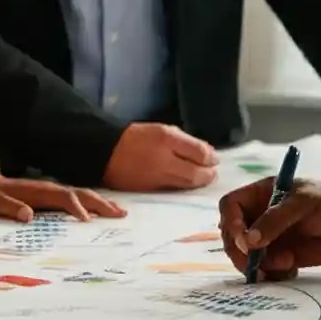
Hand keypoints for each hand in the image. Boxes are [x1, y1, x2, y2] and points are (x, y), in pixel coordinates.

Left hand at [0, 159, 125, 222]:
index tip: (88, 221)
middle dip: (101, 204)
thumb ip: (10, 208)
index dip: (77, 209)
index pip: (65, 199)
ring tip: (119, 212)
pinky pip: (76, 199)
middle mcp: (50, 189)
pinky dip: (91, 204)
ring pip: (83, 195)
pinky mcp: (51, 196)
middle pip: (82, 194)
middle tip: (121, 214)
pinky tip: (99, 212)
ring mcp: (52, 191)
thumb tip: (27, 216)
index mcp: (39, 192)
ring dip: (101, 203)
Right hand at [102, 123, 218, 190]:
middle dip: (208, 173)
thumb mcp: (162, 130)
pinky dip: (184, 186)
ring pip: (186, 184)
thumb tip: (208, 153)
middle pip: (196, 172)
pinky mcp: (150, 189)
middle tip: (212, 172)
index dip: (210, 157)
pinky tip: (187, 182)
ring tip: (203, 178)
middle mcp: (163, 160)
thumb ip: (186, 141)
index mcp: (166, 139)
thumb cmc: (136, 138)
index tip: (214, 159)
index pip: (199, 152)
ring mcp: (156, 177)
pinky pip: (174, 189)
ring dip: (199, 182)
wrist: (106, 152)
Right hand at [217, 170, 320, 280]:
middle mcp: (261, 216)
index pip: (231, 206)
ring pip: (246, 256)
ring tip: (284, 266)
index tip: (244, 240)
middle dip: (240, 252)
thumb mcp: (303, 204)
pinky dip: (272, 275)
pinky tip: (291, 271)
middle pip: (232, 235)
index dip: (231, 223)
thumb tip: (248, 241)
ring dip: (257, 266)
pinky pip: (265, 270)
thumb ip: (275, 221)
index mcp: (262, 194)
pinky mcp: (283, 257)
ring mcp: (271, 238)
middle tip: (256, 264)